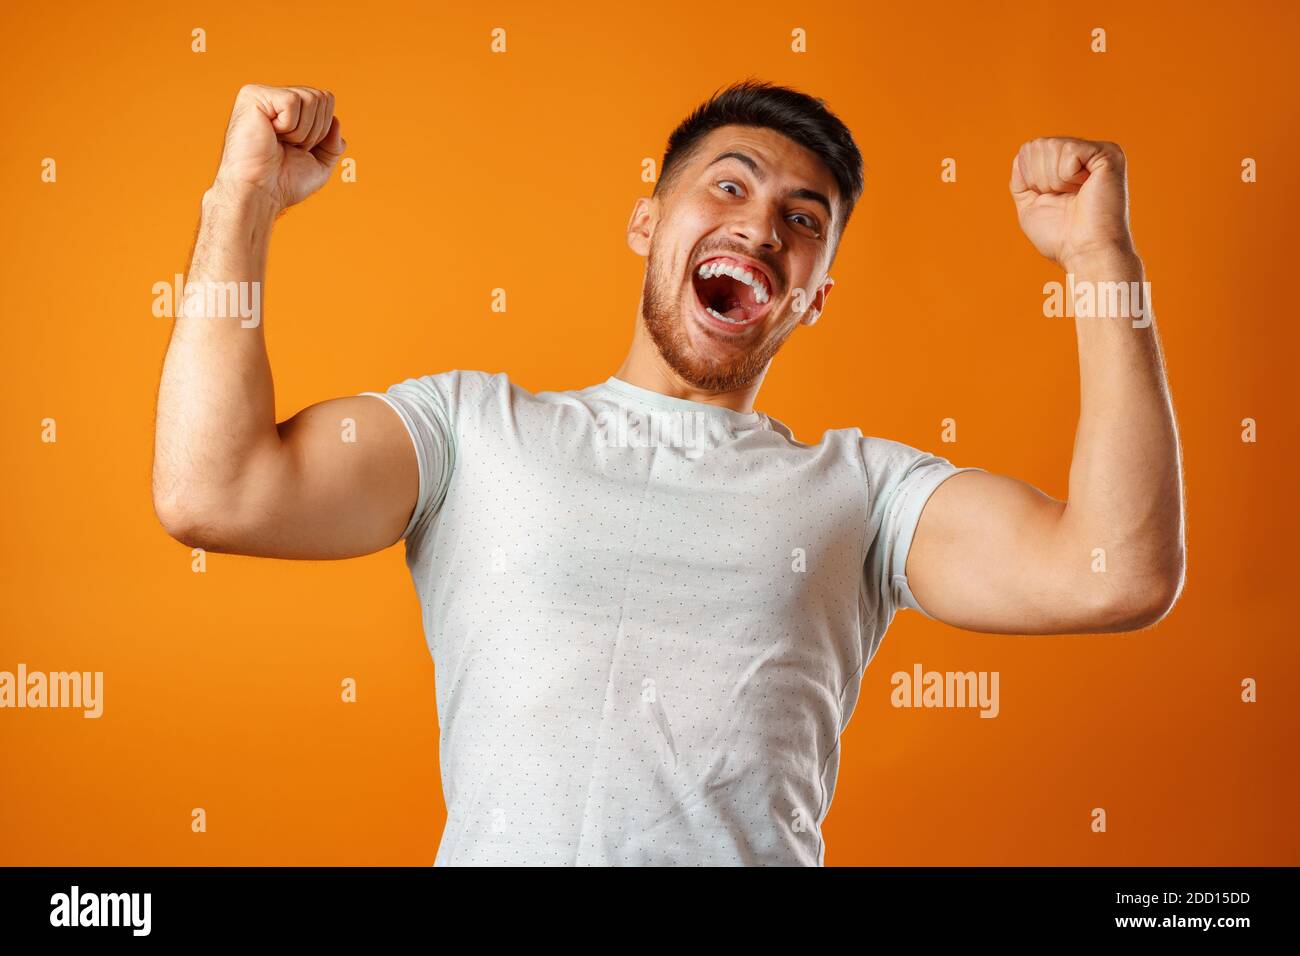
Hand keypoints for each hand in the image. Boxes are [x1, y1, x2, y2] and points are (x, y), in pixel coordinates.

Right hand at [212, 84, 345, 212]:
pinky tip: (271, 134)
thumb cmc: (283, 182)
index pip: (326, 101)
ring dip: (302, 131)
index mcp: (289, 111)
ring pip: (310, 99)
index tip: (301, 149)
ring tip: (280, 142)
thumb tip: (336, 120)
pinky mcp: (253, 95)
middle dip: (315, 130)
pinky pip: (292, 101)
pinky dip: (289, 125)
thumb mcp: (319, 164)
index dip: (323, 130)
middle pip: (322, 97)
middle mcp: (276, 98)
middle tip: (290, 146)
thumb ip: (333, 143)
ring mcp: (263, 94)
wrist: (261, 192)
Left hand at [1009, 137, 1135, 271]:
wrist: (1085, 252)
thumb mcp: (1030, 206)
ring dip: (1053, 180)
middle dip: (1039, 178)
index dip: (1029, 178)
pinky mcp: (1108, 154)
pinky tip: (1084, 189)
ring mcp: (1099, 151)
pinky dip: (1067, 176)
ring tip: (1075, 196)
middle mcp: (1085, 153)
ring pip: (1051, 146)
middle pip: (1037, 145)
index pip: (1029, 149)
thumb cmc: (1061, 237)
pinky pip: (1068, 151)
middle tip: (1063, 199)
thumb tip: (1022, 153)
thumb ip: (1022, 179)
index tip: (1050, 199)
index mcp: (1068, 165)